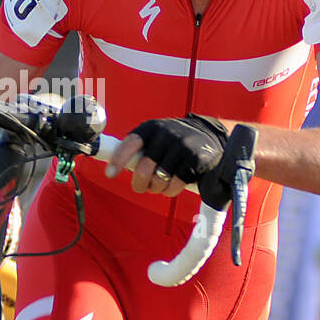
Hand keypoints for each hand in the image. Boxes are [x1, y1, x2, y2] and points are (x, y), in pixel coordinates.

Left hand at [106, 114, 227, 195]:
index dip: (118, 160)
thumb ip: (138, 148)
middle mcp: (166, 134)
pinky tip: (170, 187)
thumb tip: (114, 166)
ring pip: (159, 179)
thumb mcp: (155, 136)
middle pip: (144, 168)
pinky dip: (169, 191)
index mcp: (151, 128)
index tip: (109, 174)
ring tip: (158, 186)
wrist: (209, 137)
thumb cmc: (172, 142)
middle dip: (139, 184)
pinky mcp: (195, 159)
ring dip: (156, 188)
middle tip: (140, 188)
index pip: (130, 143)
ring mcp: (182, 146)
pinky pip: (175, 184)